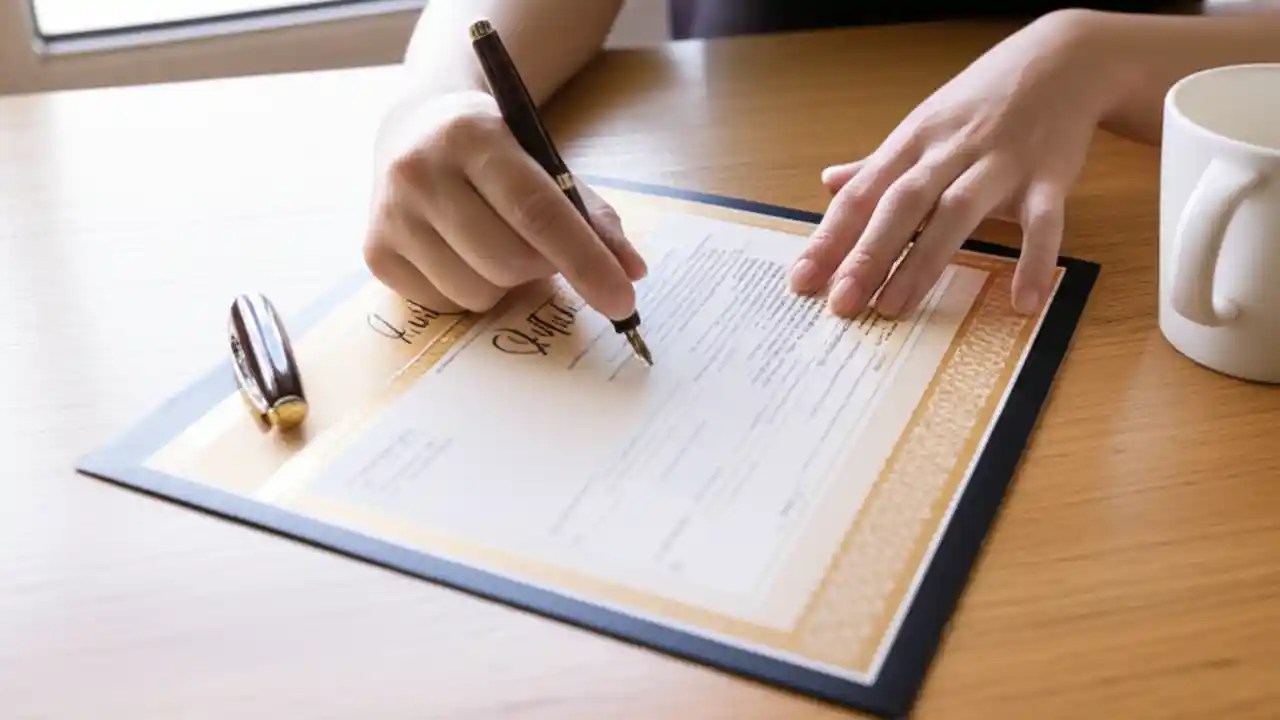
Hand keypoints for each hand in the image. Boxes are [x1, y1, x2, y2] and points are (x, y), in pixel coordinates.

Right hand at [363, 89, 645, 317]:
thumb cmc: (494, 152)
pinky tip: (465, 256)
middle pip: (508, 262)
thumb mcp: (544, 161)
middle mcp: (419, 172)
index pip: (537, 212)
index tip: (622, 301)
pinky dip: (471, 293)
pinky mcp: (375, 253)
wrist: (414, 129)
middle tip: (545, 251)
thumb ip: (591, 214)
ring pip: (478, 292)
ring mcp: (390, 215)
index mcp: (471, 135)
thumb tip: (630, 272)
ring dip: (507, 284)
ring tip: (500, 246)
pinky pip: (446, 306)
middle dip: (544, 270)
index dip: (585, 261)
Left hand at [790, 10, 1115, 317]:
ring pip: (957, 212)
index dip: (829, 239)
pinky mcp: (1049, 174)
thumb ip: (879, 163)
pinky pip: (1043, 221)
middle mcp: (949, 150)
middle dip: (867, 254)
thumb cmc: (983, 100)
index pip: (861, 196)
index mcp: (912, 142)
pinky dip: (1034, 260)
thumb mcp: (925, 125)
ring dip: (924, 261)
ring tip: (895, 308)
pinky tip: (1022, 302)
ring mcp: (1000, 162)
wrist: (1064, 57)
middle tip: (841, 303)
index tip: (801, 281)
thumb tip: (829, 183)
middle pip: (900, 204)